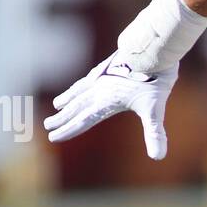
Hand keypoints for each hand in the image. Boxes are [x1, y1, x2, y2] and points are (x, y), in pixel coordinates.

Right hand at [44, 55, 178, 159]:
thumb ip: (154, 133)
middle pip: (77, 106)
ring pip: (80, 90)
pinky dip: (82, 84)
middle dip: (62, 118)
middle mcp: (100, 89)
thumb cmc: (155, 78)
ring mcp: (103, 76)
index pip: (83, 120)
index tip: (53, 137)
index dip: (68, 130)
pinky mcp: (110, 65)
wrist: (153, 48)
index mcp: (106, 101)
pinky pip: (90, 77)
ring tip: (58, 104)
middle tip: (48, 125)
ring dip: (68, 99)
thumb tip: (158, 157)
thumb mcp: (155, 109)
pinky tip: (83, 84)